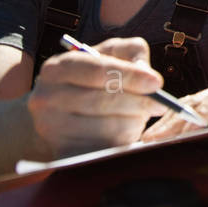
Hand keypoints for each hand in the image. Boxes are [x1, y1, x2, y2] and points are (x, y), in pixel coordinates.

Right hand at [27, 36, 164, 157]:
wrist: (55, 115)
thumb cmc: (90, 79)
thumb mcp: (106, 55)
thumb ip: (130, 52)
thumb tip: (147, 72)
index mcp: (57, 68)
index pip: (97, 70)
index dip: (130, 76)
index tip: (157, 83)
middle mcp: (46, 98)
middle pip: (103, 102)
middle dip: (138, 103)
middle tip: (161, 105)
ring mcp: (51, 129)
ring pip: (107, 129)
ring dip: (133, 123)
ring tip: (139, 117)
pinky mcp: (62, 154)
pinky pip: (104, 150)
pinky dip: (123, 141)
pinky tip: (128, 132)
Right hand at [141, 60, 207, 140]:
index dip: (197, 116)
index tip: (180, 130)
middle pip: (193, 103)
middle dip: (170, 121)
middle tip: (148, 140)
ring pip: (188, 105)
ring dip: (166, 122)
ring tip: (145, 141)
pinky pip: (191, 109)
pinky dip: (173, 121)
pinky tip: (159, 134)